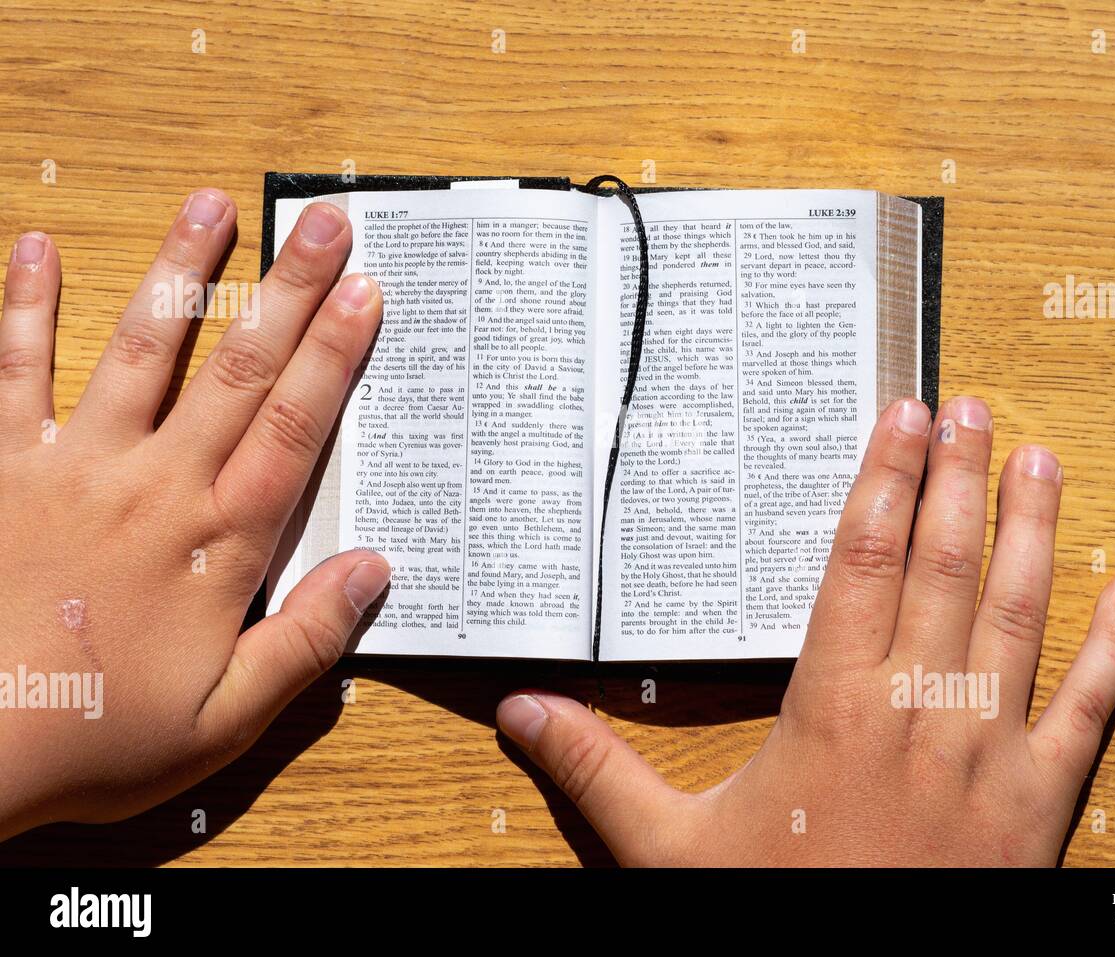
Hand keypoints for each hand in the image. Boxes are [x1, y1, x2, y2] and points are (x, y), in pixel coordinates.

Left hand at [0, 191, 388, 840]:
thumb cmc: (95, 735)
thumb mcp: (225, 719)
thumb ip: (306, 640)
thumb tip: (374, 570)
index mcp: (217, 544)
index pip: (295, 430)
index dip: (334, 356)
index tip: (363, 292)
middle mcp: (156, 486)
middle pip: (239, 372)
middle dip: (288, 291)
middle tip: (323, 223)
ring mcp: (75, 467)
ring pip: (143, 351)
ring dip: (181, 274)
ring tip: (210, 206)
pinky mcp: (2, 467)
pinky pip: (13, 372)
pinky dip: (23, 309)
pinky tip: (32, 250)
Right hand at [496, 397, 1114, 865]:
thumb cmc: (774, 913)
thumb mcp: (667, 851)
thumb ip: (596, 771)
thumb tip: (520, 712)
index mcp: (832, 708)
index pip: (861, 565)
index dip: (883, 482)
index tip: (901, 419)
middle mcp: (918, 713)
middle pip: (943, 568)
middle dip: (956, 479)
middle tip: (967, 407)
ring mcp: (988, 754)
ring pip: (1018, 615)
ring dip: (1032, 530)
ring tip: (1038, 460)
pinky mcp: (1039, 802)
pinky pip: (1089, 709)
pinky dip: (1114, 646)